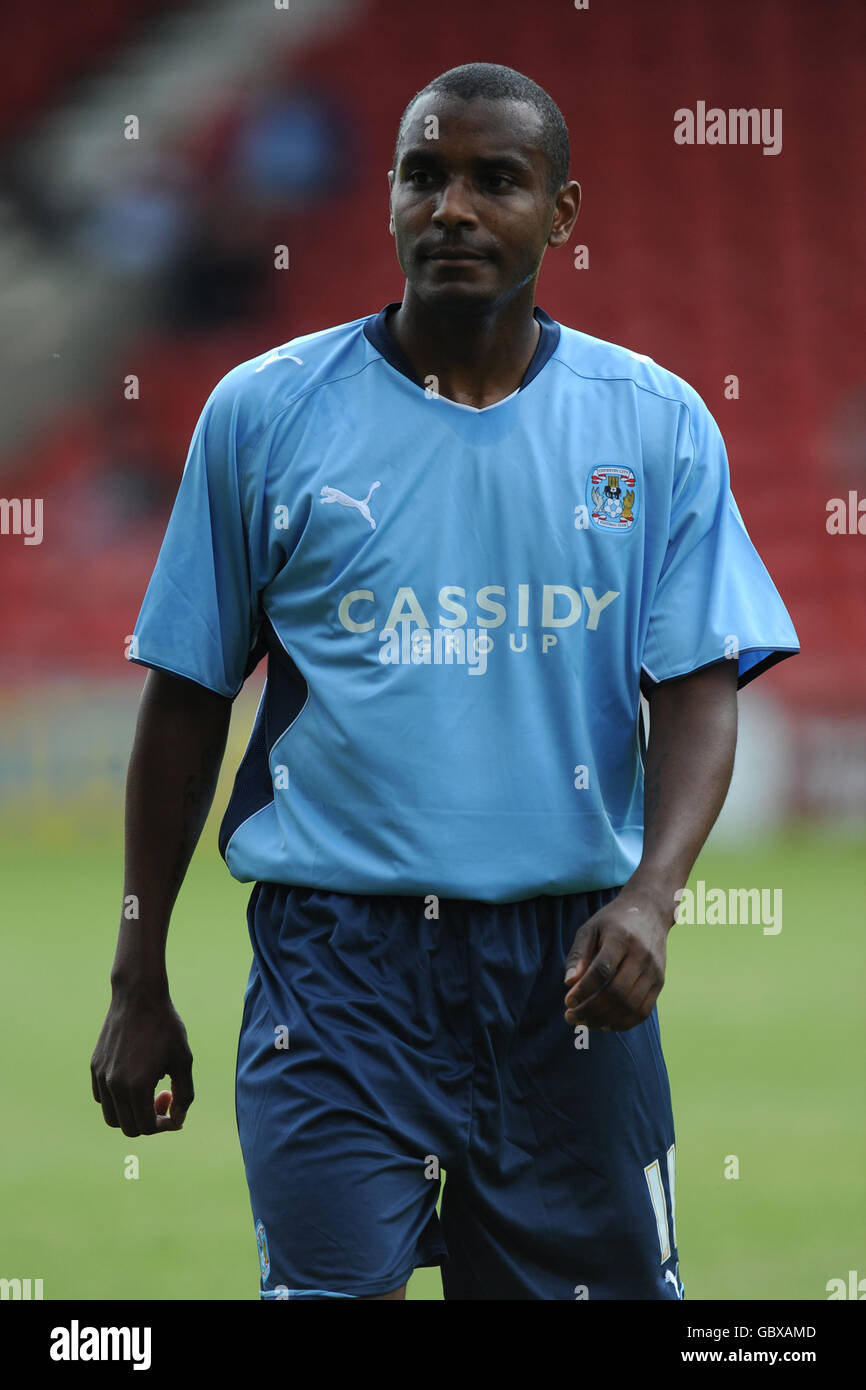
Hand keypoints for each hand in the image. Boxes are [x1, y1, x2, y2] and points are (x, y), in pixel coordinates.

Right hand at [91, 989, 193, 1135]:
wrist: (138, 996)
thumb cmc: (165, 1027)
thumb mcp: (183, 1060)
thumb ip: (184, 1095)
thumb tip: (177, 1121)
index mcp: (136, 1086)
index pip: (147, 1127)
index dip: (165, 1126)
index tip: (177, 1114)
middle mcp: (114, 1085)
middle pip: (129, 1128)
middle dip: (150, 1122)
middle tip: (164, 1099)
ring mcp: (100, 1077)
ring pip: (112, 1117)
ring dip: (132, 1114)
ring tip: (149, 1092)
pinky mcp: (94, 1067)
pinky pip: (102, 1098)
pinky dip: (118, 1101)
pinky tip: (135, 1080)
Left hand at [563, 888, 670, 1030]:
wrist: (650, 911)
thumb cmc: (614, 921)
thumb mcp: (590, 928)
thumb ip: (578, 954)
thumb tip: (568, 983)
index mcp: (621, 938)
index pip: (602, 971)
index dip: (583, 990)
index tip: (567, 1002)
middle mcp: (642, 955)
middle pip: (617, 992)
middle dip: (591, 1010)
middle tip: (570, 1016)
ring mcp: (654, 970)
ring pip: (630, 1006)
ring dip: (605, 1020)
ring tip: (584, 1022)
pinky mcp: (660, 982)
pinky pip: (643, 1011)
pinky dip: (623, 1023)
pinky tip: (605, 1024)